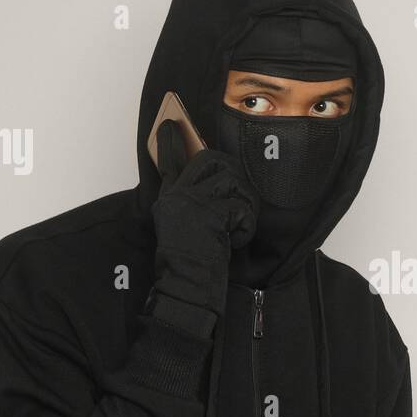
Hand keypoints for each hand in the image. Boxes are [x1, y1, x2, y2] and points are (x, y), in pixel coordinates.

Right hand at [146, 121, 258, 331]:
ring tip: (236, 229)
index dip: (172, 145)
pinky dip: (246, 227)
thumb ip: (195, 208)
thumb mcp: (187, 232)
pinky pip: (241, 208)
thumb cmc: (190, 268)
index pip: (170, 165)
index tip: (170, 125)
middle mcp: (176, 197)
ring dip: (245, 206)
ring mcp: (192, 204)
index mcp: (169, 201)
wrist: (185, 291)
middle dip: (234, 176)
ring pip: (233, 182)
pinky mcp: (209, 215)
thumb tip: (216, 191)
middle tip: (238, 202)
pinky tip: (235, 242)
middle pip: (211, 161)